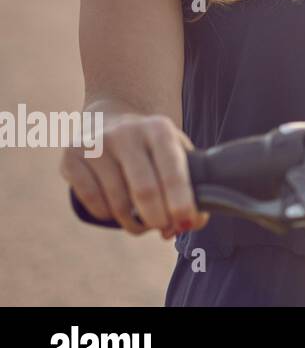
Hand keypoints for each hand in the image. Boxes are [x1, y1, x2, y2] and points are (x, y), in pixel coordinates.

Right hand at [59, 112, 210, 237]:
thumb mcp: (176, 152)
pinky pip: (92, 201)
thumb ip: (191, 185)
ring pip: (117, 202)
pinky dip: (107, 215)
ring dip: (132, 223)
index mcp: (159, 129)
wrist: (110, 118)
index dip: (181, 202)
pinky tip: (115, 211)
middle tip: (163, 228)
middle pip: (144, 190)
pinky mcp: (71, 157)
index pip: (173, 171)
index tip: (186, 222)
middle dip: (157, 218)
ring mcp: (95, 144)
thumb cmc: (152, 146)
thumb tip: (190, 223)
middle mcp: (126, 133)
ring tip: (141, 223)